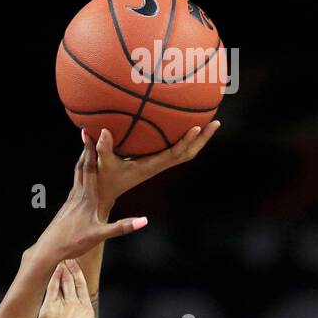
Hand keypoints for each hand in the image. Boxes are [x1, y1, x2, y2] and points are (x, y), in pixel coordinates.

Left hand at [23, 136, 147, 267]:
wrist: (49, 250)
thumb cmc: (74, 242)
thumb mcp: (100, 236)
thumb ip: (122, 227)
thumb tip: (144, 221)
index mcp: (86, 198)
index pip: (89, 168)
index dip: (90, 150)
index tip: (90, 133)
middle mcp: (77, 196)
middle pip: (81, 167)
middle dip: (86, 150)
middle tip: (88, 132)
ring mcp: (69, 202)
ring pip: (76, 176)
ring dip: (82, 161)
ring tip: (86, 149)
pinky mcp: (66, 208)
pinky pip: (74, 186)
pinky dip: (79, 176)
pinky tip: (81, 178)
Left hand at [36, 259, 125, 317]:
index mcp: (86, 311)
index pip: (83, 288)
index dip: (79, 276)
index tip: (76, 266)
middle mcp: (75, 304)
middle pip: (72, 282)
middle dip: (70, 269)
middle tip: (68, 258)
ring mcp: (61, 303)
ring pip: (62, 282)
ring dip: (61, 271)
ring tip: (60, 261)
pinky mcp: (48, 306)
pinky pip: (51, 288)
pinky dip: (52, 278)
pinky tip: (51, 271)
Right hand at [92, 120, 219, 213]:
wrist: (105, 195)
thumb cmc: (103, 180)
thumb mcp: (101, 164)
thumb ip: (102, 148)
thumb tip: (103, 131)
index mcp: (149, 167)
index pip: (173, 154)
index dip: (186, 142)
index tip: (197, 127)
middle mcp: (157, 166)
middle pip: (187, 154)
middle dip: (202, 140)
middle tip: (216, 122)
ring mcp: (157, 164)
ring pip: (184, 153)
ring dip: (198, 140)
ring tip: (211, 122)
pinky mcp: (154, 161)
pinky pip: (175, 149)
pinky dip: (184, 139)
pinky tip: (187, 124)